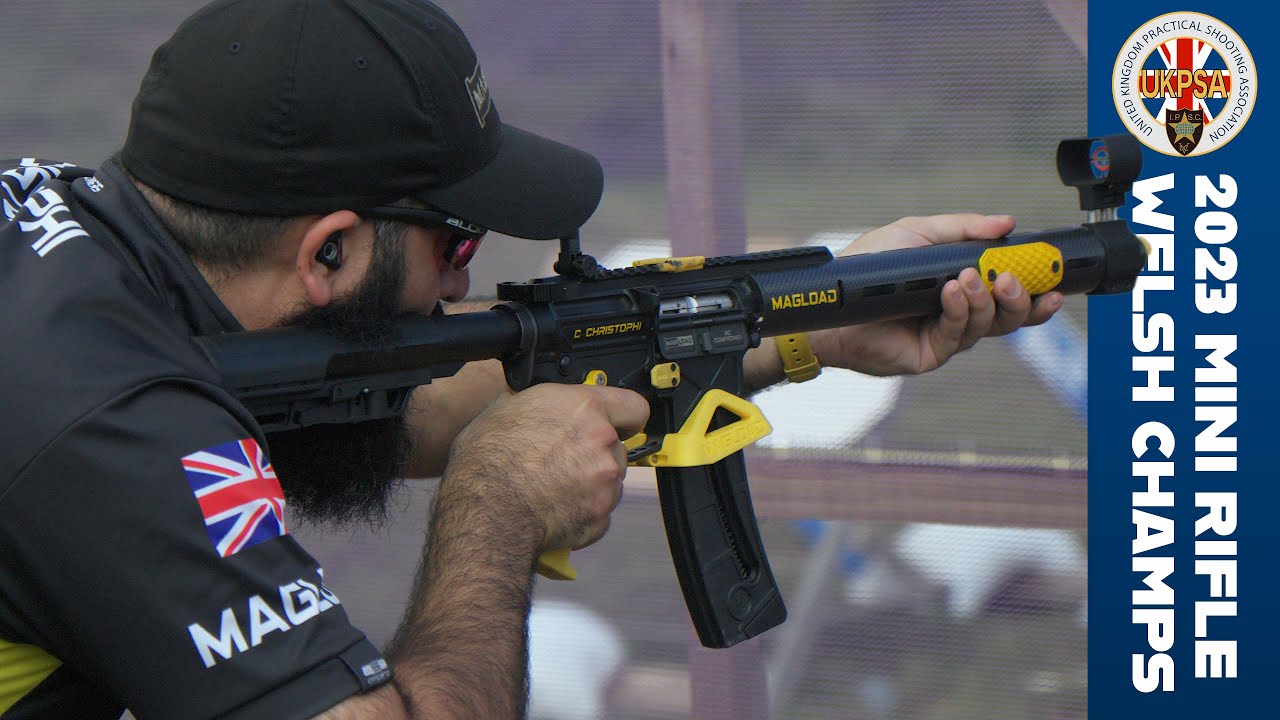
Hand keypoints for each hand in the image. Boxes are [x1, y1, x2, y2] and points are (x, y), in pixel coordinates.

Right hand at [443, 383, 648, 552]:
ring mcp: (605, 482)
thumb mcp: (504, 409)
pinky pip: (599, 513)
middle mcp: (602, 442)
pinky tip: (554, 509)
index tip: (619, 424)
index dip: (624, 417)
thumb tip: (537, 409)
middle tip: (564, 461)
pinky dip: (582, 513)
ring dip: (590, 485)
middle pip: (617, 447)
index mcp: (584, 408)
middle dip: (595, 454)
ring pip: (609, 481)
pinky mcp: (600, 516)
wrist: (486, 510)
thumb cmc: (488, 462)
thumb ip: (540, 406)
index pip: (633, 406)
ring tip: (552, 488)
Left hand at [808, 213, 1063, 375]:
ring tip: (968, 279)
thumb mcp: (918, 234)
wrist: (833, 298)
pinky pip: (958, 336)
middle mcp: (960, 315)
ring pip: (989, 327)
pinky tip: (951, 292)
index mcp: (964, 288)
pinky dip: (960, 311)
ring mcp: (947, 337)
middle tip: (1016, 279)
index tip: (1058, 278)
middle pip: (1010, 316)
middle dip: (1022, 298)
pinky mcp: (931, 354)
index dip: (1038, 290)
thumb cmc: (869, 265)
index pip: (1011, 294)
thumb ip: (963, 228)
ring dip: (986, 301)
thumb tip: (1006, 222)